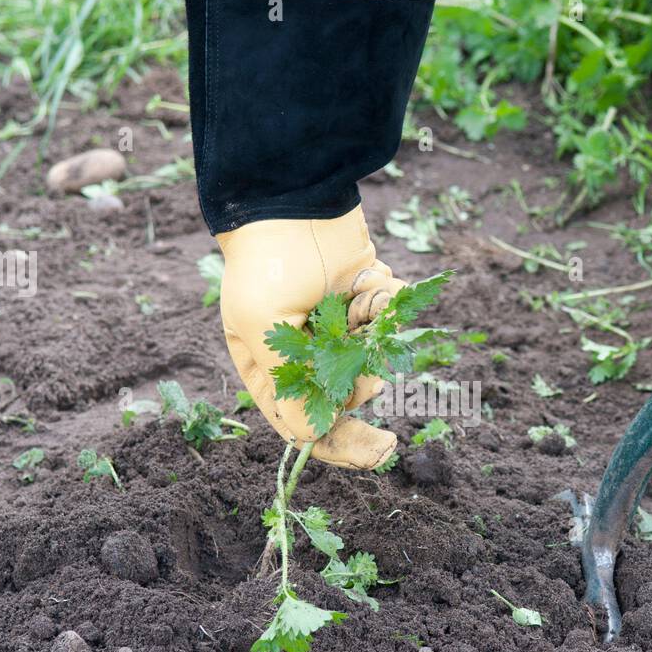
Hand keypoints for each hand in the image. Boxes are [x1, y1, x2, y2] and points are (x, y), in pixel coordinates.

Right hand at [216, 205, 399, 469]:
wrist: (297, 197)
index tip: (378, 454)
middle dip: (365, 397)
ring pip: (373, 360)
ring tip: (357, 301)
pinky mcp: (366, 301)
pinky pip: (389, 321)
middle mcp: (305, 355)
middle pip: (345, 402)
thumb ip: (285, 384)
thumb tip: (308, 441)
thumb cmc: (268, 261)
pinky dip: (384, 303)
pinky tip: (368, 281)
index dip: (339, 445)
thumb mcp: (262, 323)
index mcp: (269, 369)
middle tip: (382, 411)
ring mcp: (339, 328)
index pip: (303, 424)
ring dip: (371, 336)